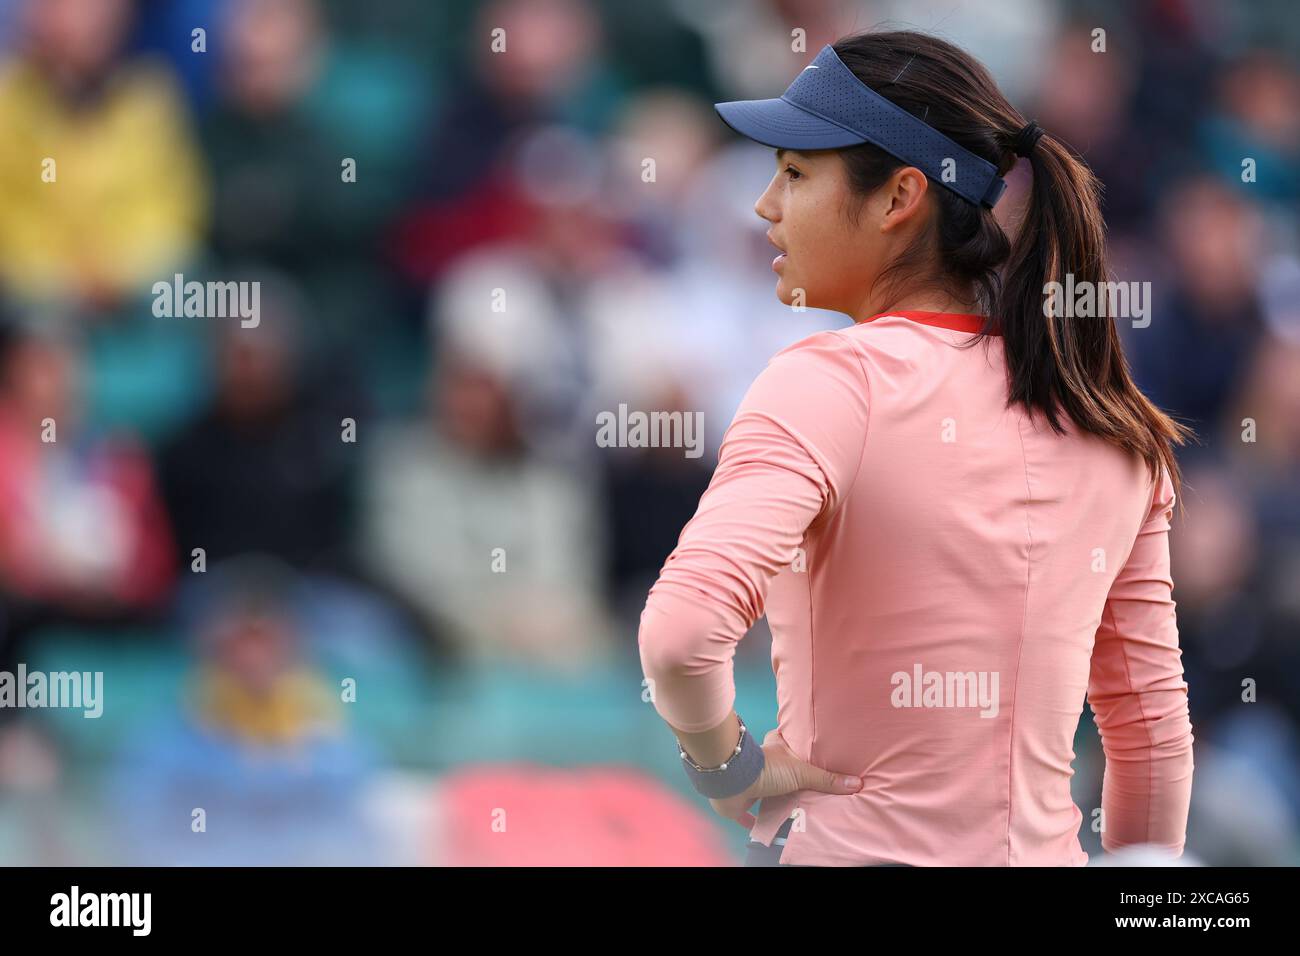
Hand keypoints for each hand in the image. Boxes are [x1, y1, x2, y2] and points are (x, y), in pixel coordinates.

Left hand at [708, 730, 862, 827]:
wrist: (732, 782)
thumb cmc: (765, 769)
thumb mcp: (801, 771)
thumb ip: (826, 779)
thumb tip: (856, 783)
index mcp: (776, 747)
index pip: (788, 739)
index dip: (797, 742)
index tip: (810, 748)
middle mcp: (763, 762)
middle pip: (781, 766)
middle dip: (791, 774)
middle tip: (809, 784)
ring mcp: (751, 780)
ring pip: (768, 787)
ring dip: (777, 796)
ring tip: (796, 805)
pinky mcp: (742, 800)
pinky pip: (750, 812)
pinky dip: (753, 819)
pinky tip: (762, 826)